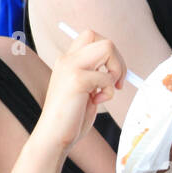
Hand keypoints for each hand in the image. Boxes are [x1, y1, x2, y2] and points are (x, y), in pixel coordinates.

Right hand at [38, 29, 124, 155]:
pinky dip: (109, 92)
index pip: (93, 37)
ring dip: (116, 70)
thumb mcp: (84, 90)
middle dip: (118, 60)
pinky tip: (96, 102)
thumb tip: (117, 68)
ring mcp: (71, 66)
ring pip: (107, 48)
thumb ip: (95, 75)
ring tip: (107, 91)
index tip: (111, 77)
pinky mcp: (77, 79)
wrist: (53, 135)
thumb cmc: (70, 117)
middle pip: (103, 39)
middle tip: (116, 82)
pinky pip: (106, 77)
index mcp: (68, 60)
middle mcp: (67, 59)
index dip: (109, 55)